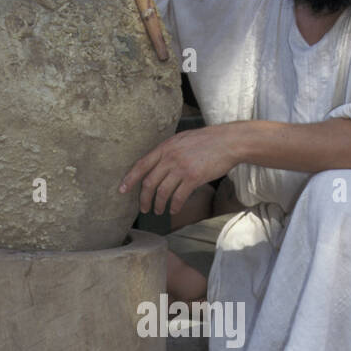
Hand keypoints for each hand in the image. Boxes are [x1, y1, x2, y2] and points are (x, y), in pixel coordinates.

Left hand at [120, 123, 244, 217]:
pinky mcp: (193, 178)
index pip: (141, 165)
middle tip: (144, 208)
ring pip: (162, 192)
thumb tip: (158, 164)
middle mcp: (170, 158)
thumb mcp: (182, 139)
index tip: (122, 190)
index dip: (130, 179)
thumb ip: (169, 151)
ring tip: (159, 211)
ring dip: (158, 205)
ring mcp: (181, 168)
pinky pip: (178, 197)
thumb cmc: (207, 141)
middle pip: (149, 182)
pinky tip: (173, 210)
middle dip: (144, 199)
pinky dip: (174, 206)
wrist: (228, 141)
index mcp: (165, 147)